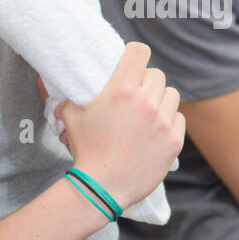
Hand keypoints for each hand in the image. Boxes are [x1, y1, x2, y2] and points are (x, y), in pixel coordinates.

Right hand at [44, 43, 184, 209]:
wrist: (102, 187)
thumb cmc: (86, 150)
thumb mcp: (72, 117)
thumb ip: (72, 96)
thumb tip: (59, 84)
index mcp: (121, 90)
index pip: (139, 52)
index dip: (135, 54)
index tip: (132, 62)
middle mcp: (145, 102)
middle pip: (157, 74)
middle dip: (146, 82)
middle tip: (137, 95)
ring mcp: (162, 122)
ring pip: (171, 94)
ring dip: (161, 100)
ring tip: (148, 113)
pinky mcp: (174, 140)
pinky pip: (179, 117)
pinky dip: (170, 121)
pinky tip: (156, 131)